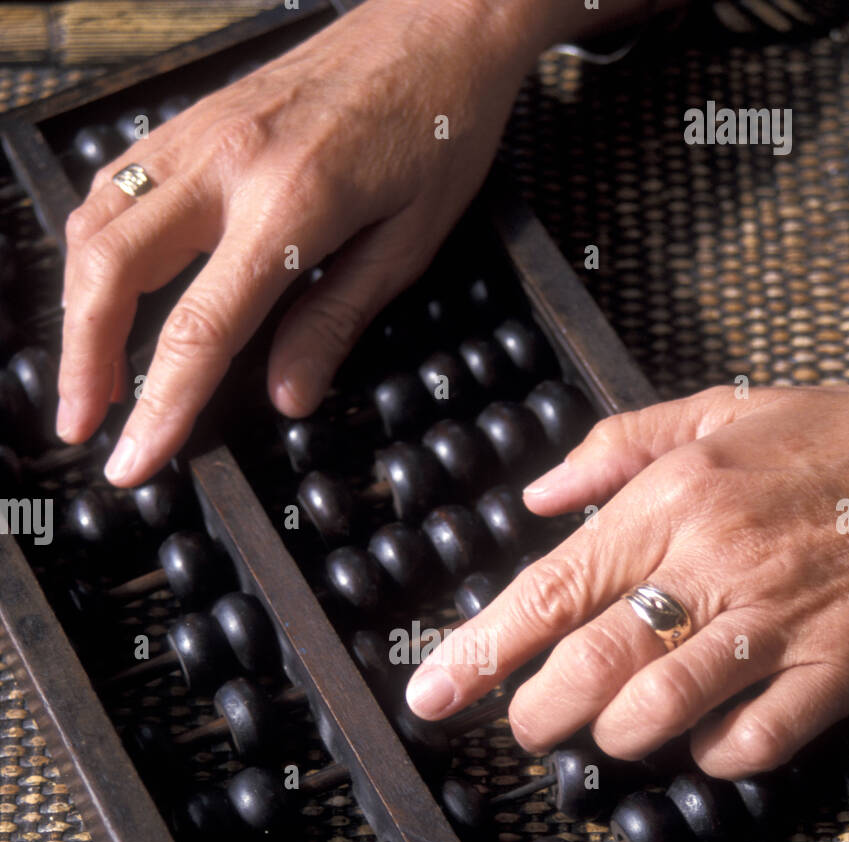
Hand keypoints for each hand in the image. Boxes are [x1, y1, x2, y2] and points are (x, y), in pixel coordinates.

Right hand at [55, 0, 553, 485]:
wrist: (441, 21)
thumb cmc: (438, 126)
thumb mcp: (408, 244)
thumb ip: (336, 321)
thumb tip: (287, 397)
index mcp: (290, 205)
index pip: (199, 328)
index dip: (159, 406)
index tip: (133, 460)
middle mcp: (226, 163)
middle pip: (113, 271)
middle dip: (84, 360)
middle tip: (83, 425)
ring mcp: (200, 131)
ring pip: (98, 223)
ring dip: (78, 307)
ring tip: (90, 374)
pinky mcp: (195, 118)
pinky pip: (117, 184)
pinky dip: (95, 247)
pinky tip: (103, 290)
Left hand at [405, 384, 848, 776]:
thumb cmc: (841, 442)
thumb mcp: (725, 410)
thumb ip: (619, 446)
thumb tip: (539, 494)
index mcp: (677, 497)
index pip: (552, 588)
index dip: (481, 652)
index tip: (432, 696)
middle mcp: (717, 562)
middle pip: (592, 664)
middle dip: (539, 711)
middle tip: (527, 724)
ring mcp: (779, 623)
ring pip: (658, 711)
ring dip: (617, 736)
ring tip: (610, 730)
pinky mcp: (835, 671)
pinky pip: (748, 742)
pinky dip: (711, 755)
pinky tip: (705, 739)